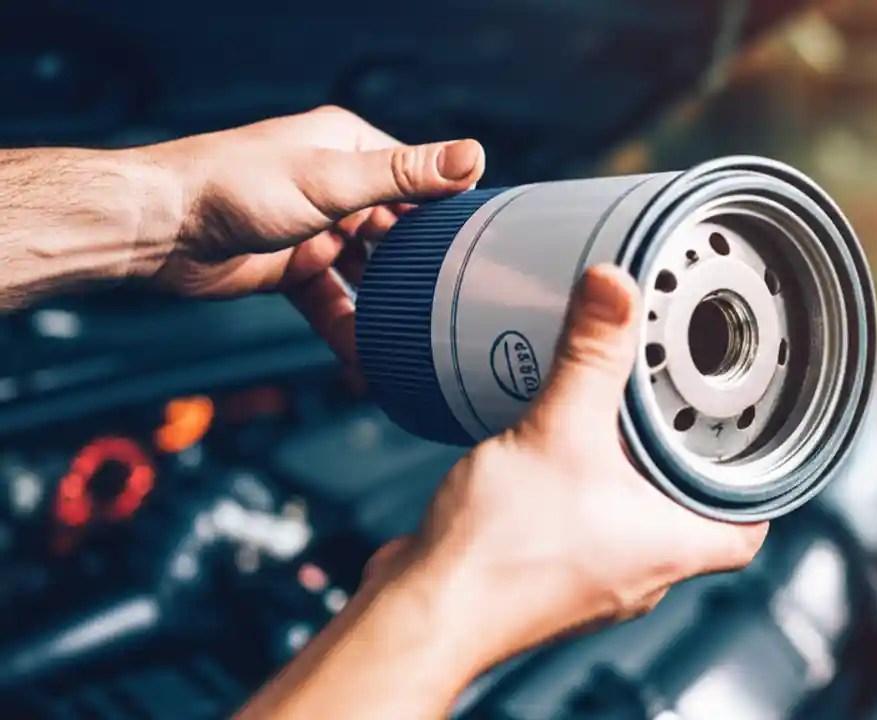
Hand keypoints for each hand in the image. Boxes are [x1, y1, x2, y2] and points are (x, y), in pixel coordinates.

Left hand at [136, 106, 484, 366]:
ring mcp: (317, 231)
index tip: (488, 247)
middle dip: (426, 266)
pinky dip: (351, 327)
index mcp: (350, 149)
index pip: (421, 178)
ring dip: (390, 304)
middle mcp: (338, 188)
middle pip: (401, 231)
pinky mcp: (295, 270)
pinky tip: (370, 355)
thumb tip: (472, 157)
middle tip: (462, 302)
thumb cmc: (231, 187)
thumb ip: (402, 175)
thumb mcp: (330, 180)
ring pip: (370, 274)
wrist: (157, 230)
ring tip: (423, 336)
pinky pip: (335, 302)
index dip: (454, 211)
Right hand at [370, 264, 768, 671]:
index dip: (757, 485)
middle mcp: (640, 572)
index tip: (753, 441)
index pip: (748, 527)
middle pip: (690, 514)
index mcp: (671, 547)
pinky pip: (580, 524)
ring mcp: (593, 580)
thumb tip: (615, 290)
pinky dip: (577, 488)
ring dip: (626, 472)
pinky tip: (552, 451)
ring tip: (613, 418)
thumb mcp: (557, 431)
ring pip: (631, 518)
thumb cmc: (499, 558)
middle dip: (683, 461)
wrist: (423, 614)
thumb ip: (590, 355)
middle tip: (677, 407)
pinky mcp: (546, 575)